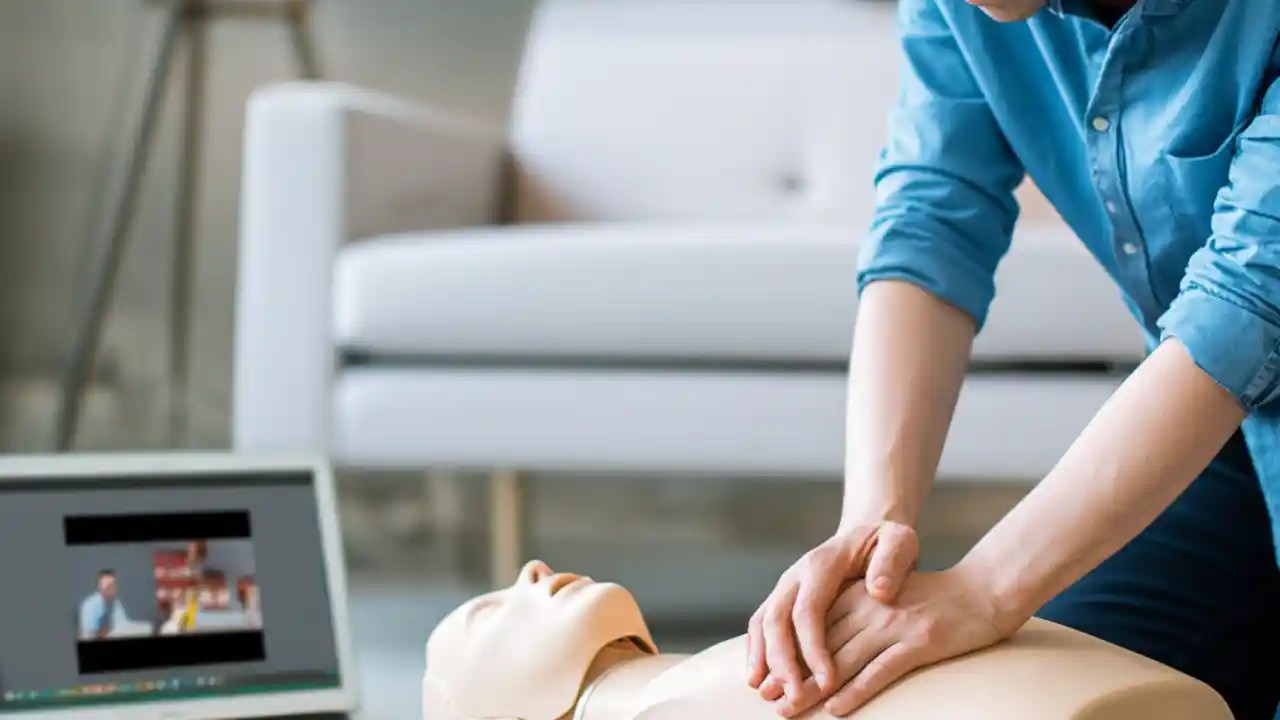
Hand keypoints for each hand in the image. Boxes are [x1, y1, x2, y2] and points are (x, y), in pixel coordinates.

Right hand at [746, 521, 918, 699]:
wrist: (866, 532)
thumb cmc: (886, 543)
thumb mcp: (899, 541)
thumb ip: (891, 562)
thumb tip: (879, 590)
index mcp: (822, 563)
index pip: (808, 610)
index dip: (814, 648)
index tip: (828, 681)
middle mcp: (796, 575)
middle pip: (777, 620)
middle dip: (782, 663)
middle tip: (794, 699)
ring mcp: (786, 586)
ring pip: (763, 624)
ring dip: (764, 660)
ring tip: (768, 695)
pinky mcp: (784, 598)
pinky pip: (762, 626)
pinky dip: (757, 652)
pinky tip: (759, 679)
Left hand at [769, 567, 1011, 717]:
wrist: (984, 590)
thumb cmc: (933, 599)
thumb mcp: (887, 595)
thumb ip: (856, 610)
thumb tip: (824, 644)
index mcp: (860, 593)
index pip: (814, 627)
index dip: (789, 655)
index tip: (767, 679)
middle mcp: (871, 607)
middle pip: (821, 646)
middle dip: (792, 676)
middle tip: (770, 701)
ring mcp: (894, 624)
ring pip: (843, 660)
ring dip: (813, 689)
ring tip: (791, 710)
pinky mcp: (919, 642)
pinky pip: (880, 670)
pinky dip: (855, 690)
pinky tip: (837, 708)